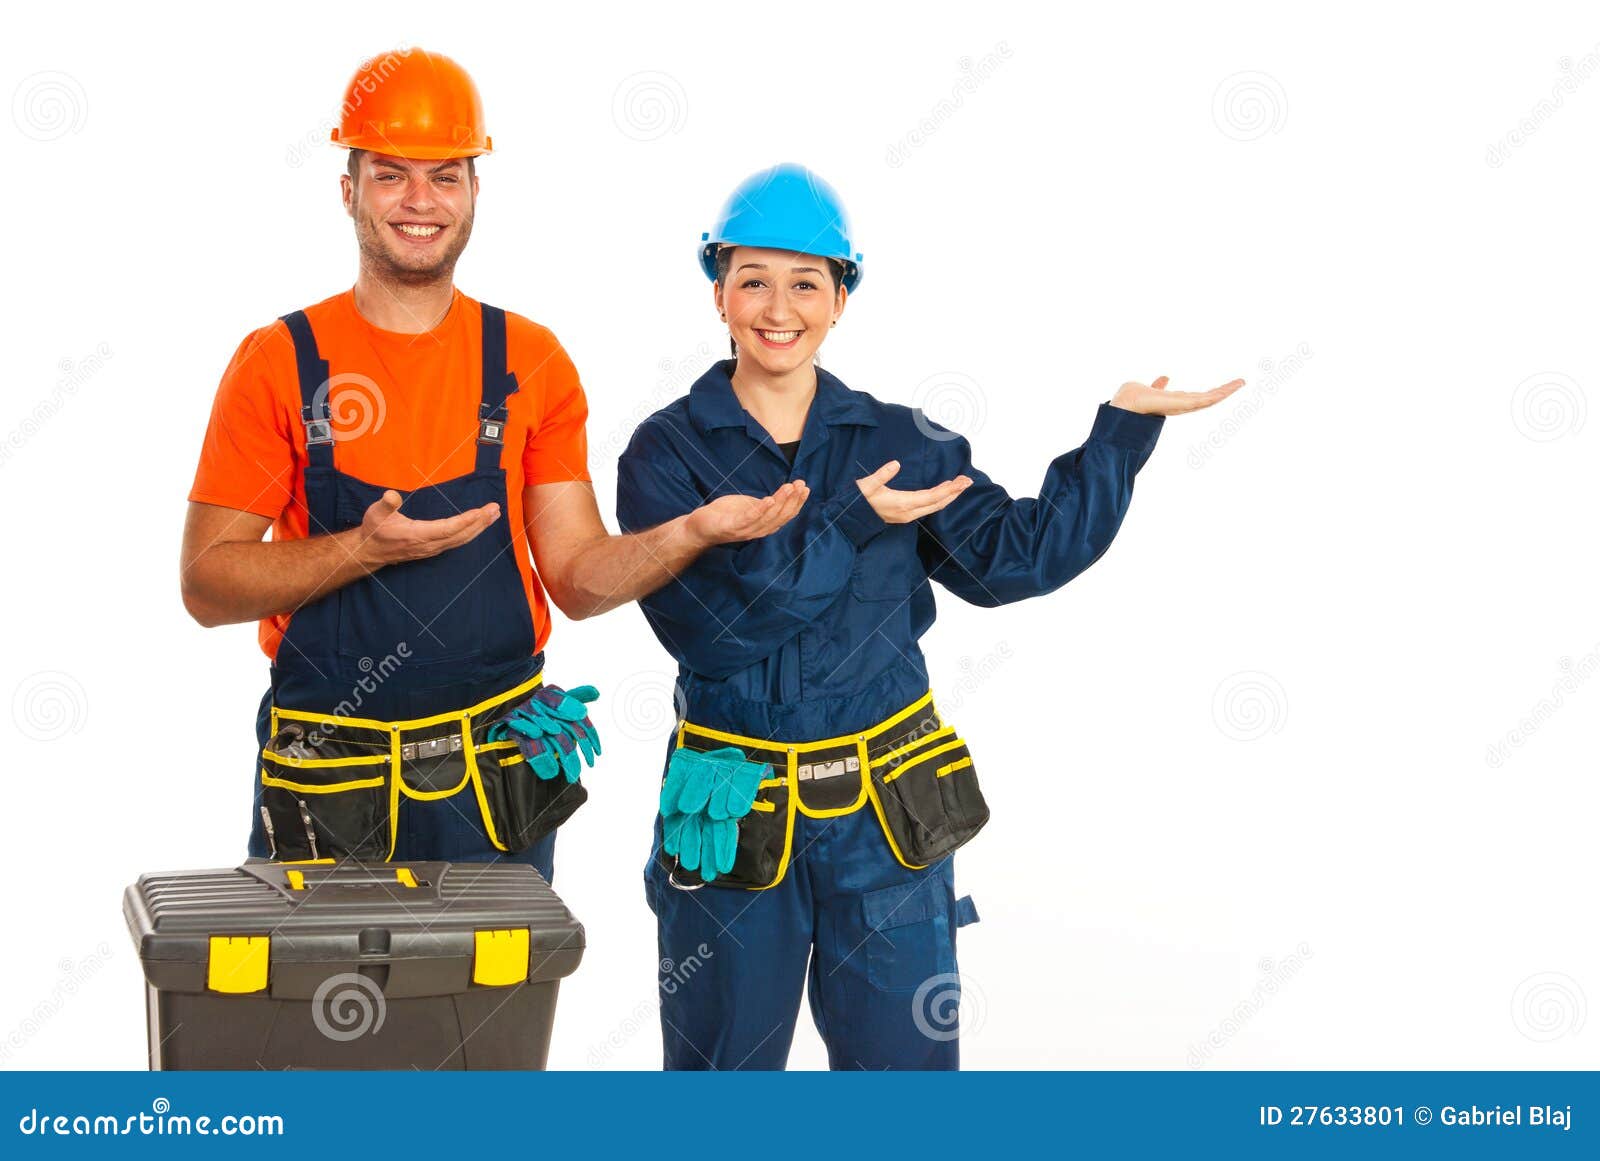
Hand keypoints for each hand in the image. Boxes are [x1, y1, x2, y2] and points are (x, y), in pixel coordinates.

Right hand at [356, 489, 500, 566]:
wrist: (371, 551)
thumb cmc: (375, 529)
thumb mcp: (376, 513)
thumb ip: (386, 504)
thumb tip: (391, 495)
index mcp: (418, 534)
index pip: (447, 528)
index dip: (465, 521)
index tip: (480, 512)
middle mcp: (429, 544)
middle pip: (461, 534)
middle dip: (480, 522)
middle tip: (495, 508)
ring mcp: (433, 548)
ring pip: (461, 539)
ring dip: (479, 527)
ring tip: (493, 515)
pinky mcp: (435, 549)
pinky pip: (457, 541)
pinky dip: (471, 532)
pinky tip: (479, 525)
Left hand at [684, 480, 809, 546]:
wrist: (699, 527)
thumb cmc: (726, 515)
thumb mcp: (750, 507)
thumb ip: (766, 504)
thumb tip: (785, 493)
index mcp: (764, 525)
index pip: (786, 515)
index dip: (797, 502)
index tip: (804, 487)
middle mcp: (758, 530)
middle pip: (780, 516)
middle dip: (792, 500)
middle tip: (800, 485)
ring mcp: (745, 530)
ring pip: (768, 517)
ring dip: (781, 502)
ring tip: (788, 488)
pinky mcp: (731, 527)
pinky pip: (749, 519)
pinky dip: (761, 510)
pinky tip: (769, 499)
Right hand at [855, 461, 971, 523]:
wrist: (850, 518)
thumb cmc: (858, 500)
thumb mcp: (867, 486)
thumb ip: (881, 475)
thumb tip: (896, 463)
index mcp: (903, 503)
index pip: (932, 496)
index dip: (949, 489)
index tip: (962, 481)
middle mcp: (909, 512)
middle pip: (938, 502)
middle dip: (954, 492)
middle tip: (968, 480)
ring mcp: (908, 515)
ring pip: (934, 506)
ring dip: (948, 496)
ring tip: (960, 485)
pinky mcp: (905, 515)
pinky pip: (928, 507)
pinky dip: (939, 499)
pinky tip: (944, 493)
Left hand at [1110, 375, 1244, 415]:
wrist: (1128, 401)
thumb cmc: (1134, 397)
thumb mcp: (1152, 389)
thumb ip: (1159, 386)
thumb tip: (1165, 378)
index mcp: (1175, 402)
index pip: (1197, 398)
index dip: (1211, 393)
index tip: (1223, 388)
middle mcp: (1182, 406)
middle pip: (1207, 399)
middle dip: (1224, 392)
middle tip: (1240, 382)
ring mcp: (1185, 406)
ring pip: (1211, 399)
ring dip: (1227, 390)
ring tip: (1242, 381)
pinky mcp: (1186, 404)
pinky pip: (1208, 399)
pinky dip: (1221, 393)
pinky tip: (1232, 387)